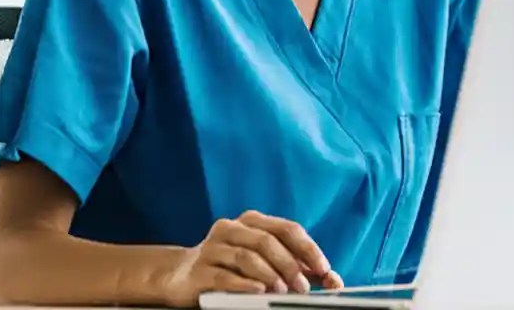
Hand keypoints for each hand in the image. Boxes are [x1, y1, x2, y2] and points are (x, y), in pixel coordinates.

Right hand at [162, 210, 343, 306]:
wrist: (182, 275)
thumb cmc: (231, 268)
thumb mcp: (263, 261)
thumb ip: (294, 266)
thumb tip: (331, 278)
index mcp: (252, 221)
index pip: (287, 228)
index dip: (308, 248)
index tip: (324, 269)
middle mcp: (231, 228)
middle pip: (268, 241)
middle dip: (290, 265)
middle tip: (302, 287)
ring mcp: (213, 247)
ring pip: (247, 257)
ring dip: (270, 275)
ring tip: (281, 291)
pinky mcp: (199, 269)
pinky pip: (225, 276)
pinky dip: (245, 285)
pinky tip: (258, 292)